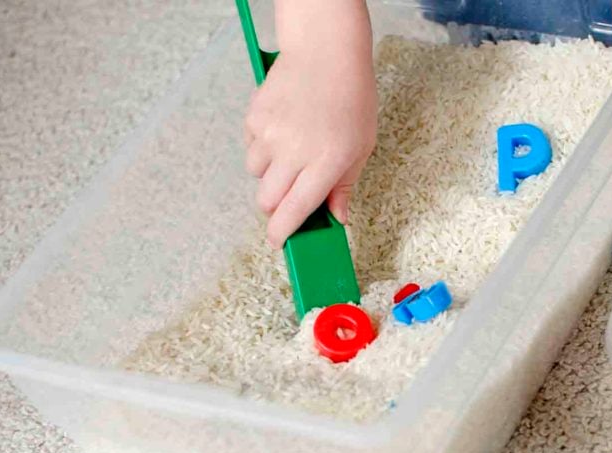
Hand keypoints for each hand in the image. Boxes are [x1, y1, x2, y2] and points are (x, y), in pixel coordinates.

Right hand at [244, 2, 376, 246]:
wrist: (326, 52)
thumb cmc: (351, 99)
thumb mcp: (361, 147)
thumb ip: (344, 186)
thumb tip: (337, 218)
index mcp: (325, 164)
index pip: (294, 212)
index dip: (282, 233)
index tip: (279, 242)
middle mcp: (293, 152)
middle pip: (267, 201)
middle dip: (276, 206)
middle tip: (290, 194)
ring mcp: (270, 134)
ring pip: (256, 175)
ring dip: (270, 174)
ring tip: (292, 152)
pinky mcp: (254, 117)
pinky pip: (250, 147)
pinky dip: (262, 147)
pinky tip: (283, 130)